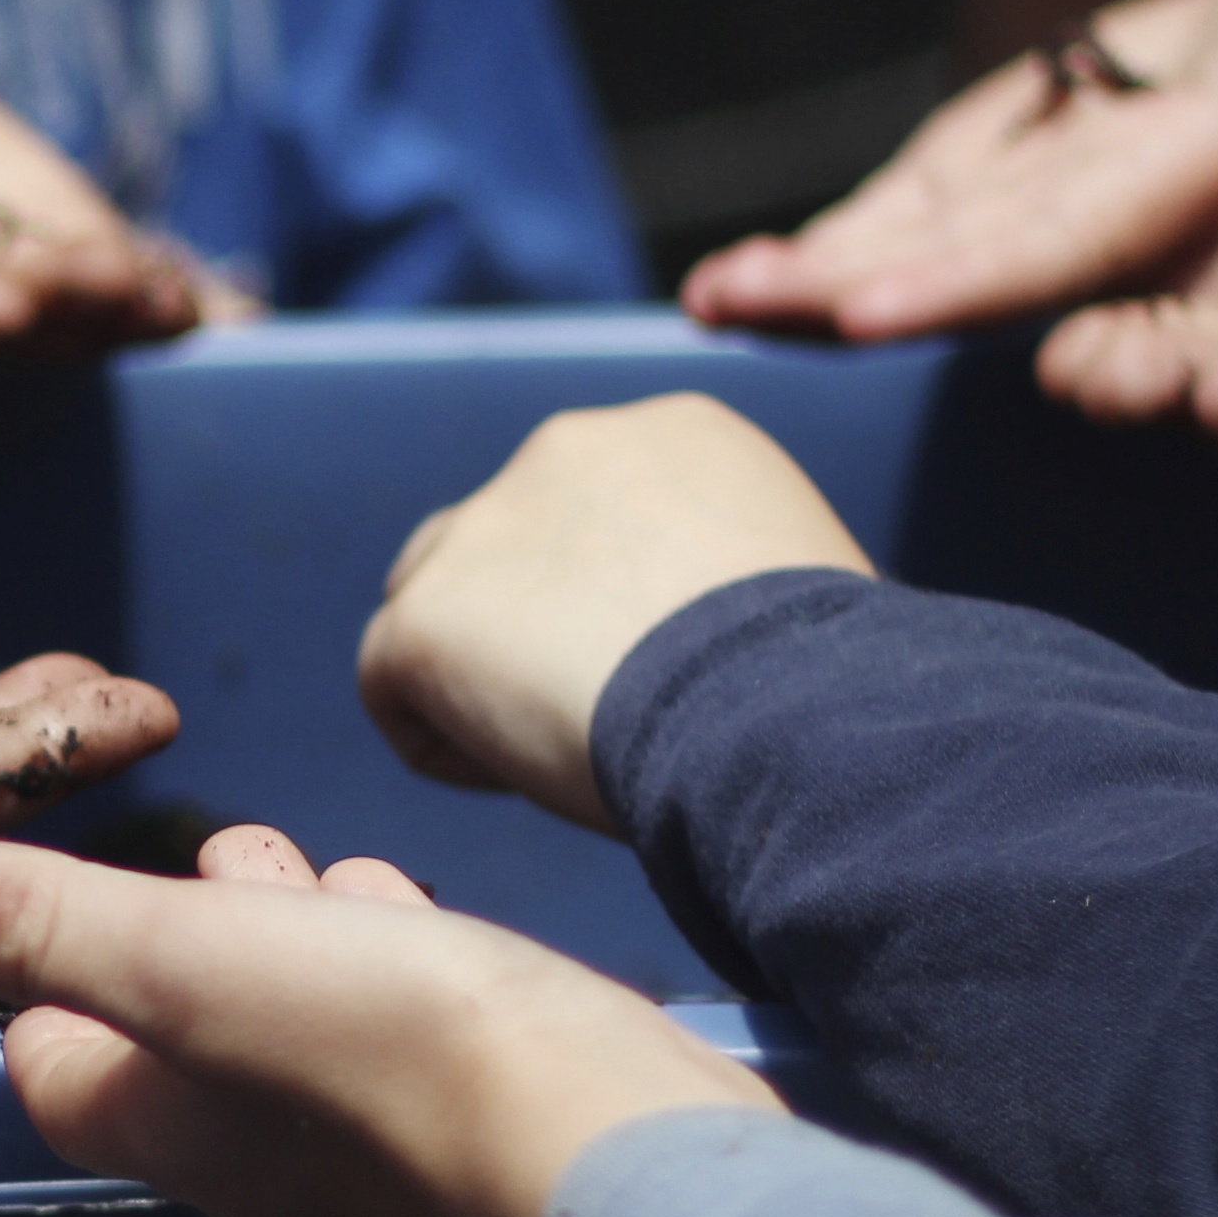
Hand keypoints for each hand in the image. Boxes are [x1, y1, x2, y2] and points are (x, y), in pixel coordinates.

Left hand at [0, 826, 769, 1216]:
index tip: (53, 894)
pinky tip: (403, 916)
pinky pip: (390, 1042)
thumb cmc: (407, 1062)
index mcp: (162, 1133)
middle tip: (201, 854)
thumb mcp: (194, 960)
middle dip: (171, 932)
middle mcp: (251, 1173)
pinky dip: (378, 962)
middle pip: (168, 1042)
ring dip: (281, 936)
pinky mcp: (466, 1143)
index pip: (45, 1065)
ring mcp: (364, 1170)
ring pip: (283, 1032)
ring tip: (296, 869)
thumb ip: (45, 926)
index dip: (32, 975)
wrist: (626, 1156)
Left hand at [360, 397, 872, 832]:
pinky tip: (516, 780)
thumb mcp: (797, 591)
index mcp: (673, 435)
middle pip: (504, 541)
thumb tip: (720, 647)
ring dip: (473, 675)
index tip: (663, 676)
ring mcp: (483, 526)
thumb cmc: (826, 684)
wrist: (781, 712)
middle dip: (526, 622)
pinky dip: (442, 745)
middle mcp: (569, 448)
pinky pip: (391, 685)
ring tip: (553, 753)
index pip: (598, 511)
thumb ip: (729, 584)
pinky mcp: (424, 614)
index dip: (616, 601)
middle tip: (591, 715)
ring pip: (432, 601)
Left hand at [684, 0, 1217, 341]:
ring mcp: (1035, 218)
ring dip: (809, 289)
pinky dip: (814, 259)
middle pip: (964, 276)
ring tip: (712, 298)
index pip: (1076, 244)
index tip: (872, 309)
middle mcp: (1104, 231)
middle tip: (746, 306)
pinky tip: (722, 286)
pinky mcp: (990, 196)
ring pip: (914, 266)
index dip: (977, 278)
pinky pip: (893, 236)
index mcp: (1196, 188)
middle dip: (856, 297)